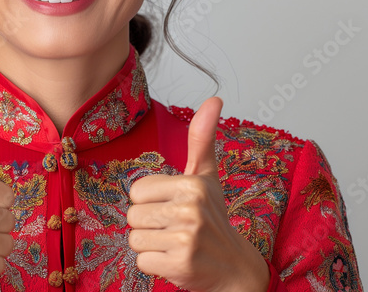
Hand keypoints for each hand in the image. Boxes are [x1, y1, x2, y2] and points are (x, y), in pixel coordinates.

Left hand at [126, 97, 269, 291]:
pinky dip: (155, 266)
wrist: (235, 268)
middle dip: (149, 226)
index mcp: (192, 183)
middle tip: (174, 230)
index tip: (172, 209)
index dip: (149, 202)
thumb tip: (214, 99)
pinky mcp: (180, 265)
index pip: (136, 191)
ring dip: (150, 246)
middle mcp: (191, 209)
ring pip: (135, 239)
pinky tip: (176, 261)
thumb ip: (202, 138)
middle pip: (133, 215)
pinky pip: (142, 262)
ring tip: (174, 244)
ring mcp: (186, 238)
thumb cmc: (213, 219)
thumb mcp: (207, 176)